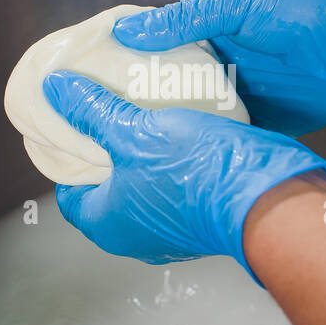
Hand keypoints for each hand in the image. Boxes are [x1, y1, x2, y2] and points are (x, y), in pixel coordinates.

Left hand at [42, 71, 325, 273]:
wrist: (269, 196)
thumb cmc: (196, 173)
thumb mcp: (135, 132)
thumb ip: (93, 112)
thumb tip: (56, 89)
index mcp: (108, 223)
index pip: (68, 194)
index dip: (63, 161)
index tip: (67, 129)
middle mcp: (138, 235)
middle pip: (107, 189)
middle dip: (104, 152)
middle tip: (102, 112)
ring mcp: (175, 229)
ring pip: (146, 185)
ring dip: (142, 153)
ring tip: (140, 108)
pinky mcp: (206, 215)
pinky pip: (180, 184)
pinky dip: (173, 157)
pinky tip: (178, 121)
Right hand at [112, 0, 325, 135]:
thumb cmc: (309, 2)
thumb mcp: (238, 3)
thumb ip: (185, 20)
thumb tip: (129, 30)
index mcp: (216, 28)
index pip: (163, 49)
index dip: (132, 65)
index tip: (95, 81)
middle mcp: (229, 63)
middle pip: (178, 88)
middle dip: (148, 105)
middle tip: (107, 127)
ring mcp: (250, 93)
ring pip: (204, 116)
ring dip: (180, 130)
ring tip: (136, 150)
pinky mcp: (273, 120)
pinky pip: (236, 136)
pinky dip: (215, 146)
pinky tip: (186, 160)